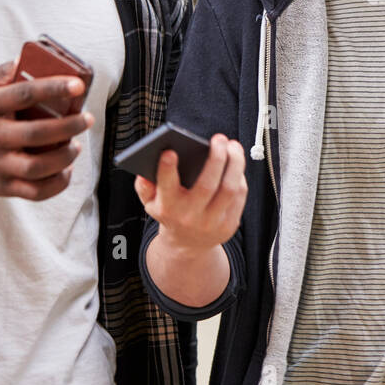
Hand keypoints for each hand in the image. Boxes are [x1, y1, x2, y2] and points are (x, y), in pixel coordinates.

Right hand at [0, 59, 91, 199]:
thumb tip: (20, 63)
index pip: (23, 94)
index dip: (53, 88)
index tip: (77, 85)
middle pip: (37, 134)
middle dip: (69, 126)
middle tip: (86, 119)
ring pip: (37, 167)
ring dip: (65, 157)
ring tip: (75, 146)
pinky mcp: (0, 186)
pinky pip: (34, 192)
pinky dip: (56, 184)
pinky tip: (66, 170)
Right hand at [134, 134, 246, 252]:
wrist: (188, 246)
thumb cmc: (171, 214)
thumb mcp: (151, 204)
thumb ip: (144, 187)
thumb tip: (144, 173)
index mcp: (168, 208)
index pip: (166, 188)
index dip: (167, 170)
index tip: (170, 151)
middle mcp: (190, 216)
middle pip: (207, 185)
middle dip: (216, 158)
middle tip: (220, 139)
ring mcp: (212, 222)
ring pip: (229, 189)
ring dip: (235, 163)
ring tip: (233, 146)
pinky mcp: (229, 224)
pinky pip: (239, 196)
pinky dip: (239, 176)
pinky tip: (237, 162)